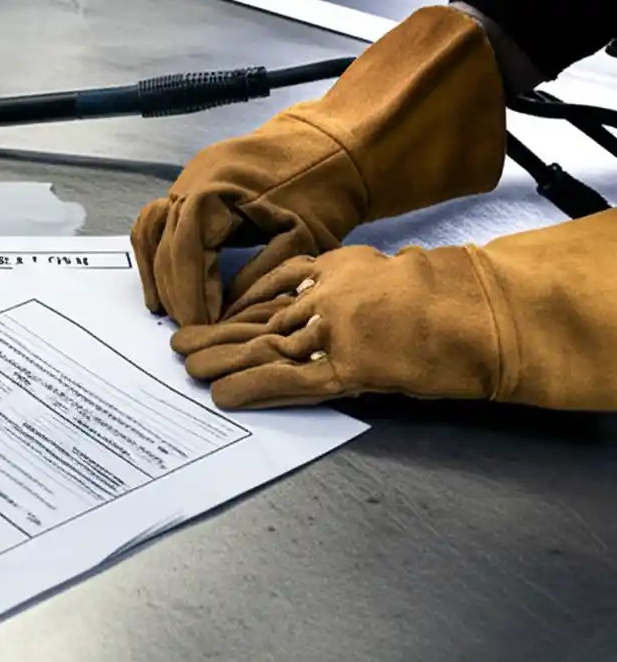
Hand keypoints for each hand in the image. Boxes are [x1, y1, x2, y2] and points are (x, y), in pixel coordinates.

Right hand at [131, 5, 504, 327]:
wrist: (336, 142)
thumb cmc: (325, 189)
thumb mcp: (301, 241)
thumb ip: (258, 278)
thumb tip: (225, 315)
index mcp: (213, 191)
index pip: (185, 253)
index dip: (188, 294)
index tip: (198, 327)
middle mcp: (191, 180)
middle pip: (165, 246)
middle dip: (175, 291)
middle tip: (190, 328)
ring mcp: (187, 177)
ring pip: (153, 232)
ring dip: (158, 273)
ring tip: (169, 310)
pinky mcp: (193, 180)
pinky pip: (160, 218)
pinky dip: (157, 250)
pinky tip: (162, 282)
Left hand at [174, 207, 616, 411]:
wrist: (481, 312)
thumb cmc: (446, 295)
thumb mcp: (386, 272)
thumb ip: (344, 285)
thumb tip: (308, 309)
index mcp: (337, 266)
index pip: (273, 286)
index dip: (238, 307)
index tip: (212, 315)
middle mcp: (328, 294)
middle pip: (260, 317)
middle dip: (218, 333)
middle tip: (180, 343)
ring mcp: (335, 330)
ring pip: (265, 346)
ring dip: (224, 359)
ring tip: (190, 369)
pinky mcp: (346, 367)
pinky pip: (289, 380)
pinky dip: (253, 387)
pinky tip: (224, 394)